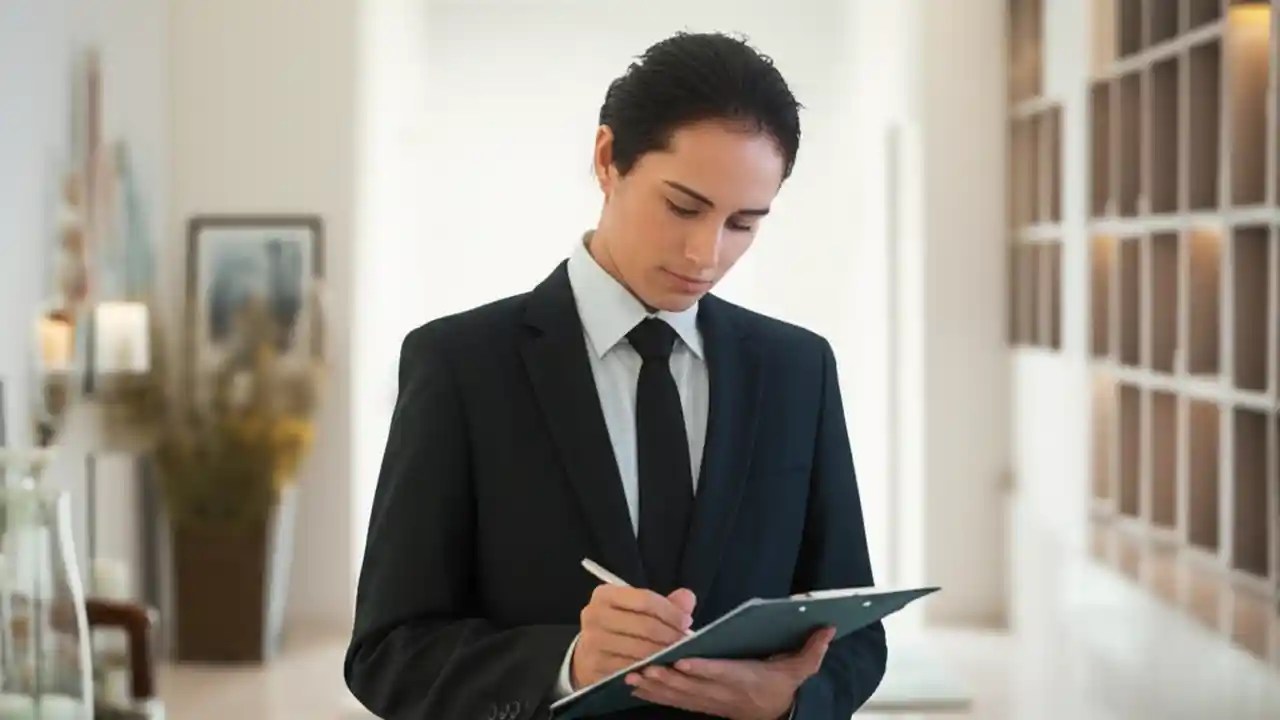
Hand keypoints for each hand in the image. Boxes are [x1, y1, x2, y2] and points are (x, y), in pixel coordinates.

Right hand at [571, 585, 696, 688]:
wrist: (589, 655)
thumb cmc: (619, 627)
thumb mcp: (638, 610)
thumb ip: (665, 603)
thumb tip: (687, 598)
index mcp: (605, 594)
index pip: (645, 599)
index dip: (670, 611)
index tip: (687, 622)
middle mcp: (594, 614)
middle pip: (644, 625)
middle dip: (670, 635)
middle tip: (685, 643)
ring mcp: (592, 641)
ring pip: (640, 649)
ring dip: (663, 654)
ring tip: (677, 655)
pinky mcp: (595, 665)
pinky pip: (631, 668)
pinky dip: (649, 669)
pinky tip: (660, 668)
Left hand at [625, 626, 836, 719]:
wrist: (777, 717)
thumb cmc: (784, 687)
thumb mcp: (801, 670)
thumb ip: (812, 650)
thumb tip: (829, 627)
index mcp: (747, 680)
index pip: (722, 673)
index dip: (701, 668)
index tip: (682, 659)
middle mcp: (726, 694)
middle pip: (693, 686)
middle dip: (668, 678)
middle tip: (645, 666)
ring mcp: (712, 702)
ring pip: (679, 696)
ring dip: (655, 687)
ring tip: (632, 676)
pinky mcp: (702, 705)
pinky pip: (674, 702)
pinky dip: (654, 694)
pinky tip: (634, 686)